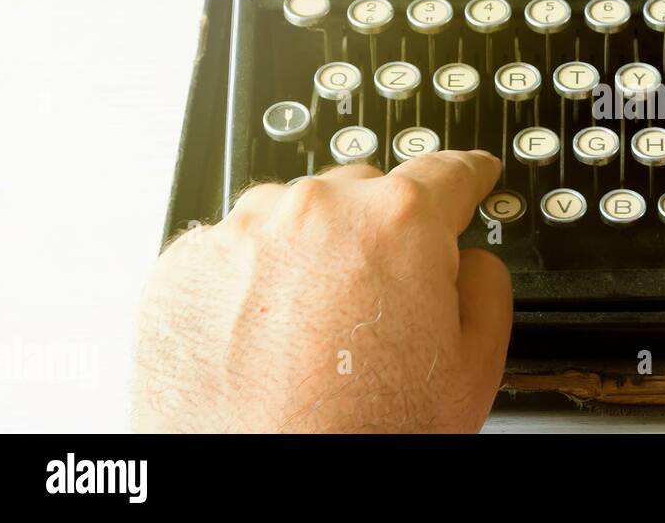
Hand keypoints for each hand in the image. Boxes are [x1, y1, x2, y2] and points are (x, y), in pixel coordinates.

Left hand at [133, 151, 510, 432]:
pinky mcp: (180, 269)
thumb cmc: (363, 437)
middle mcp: (313, 212)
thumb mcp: (474, 367)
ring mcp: (238, 236)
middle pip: (362, 195)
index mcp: (397, 224)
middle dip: (379, 235)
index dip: (468, 177)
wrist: (263, 494)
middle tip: (381, 305)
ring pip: (292, 219)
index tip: (469, 176)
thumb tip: (467, 260)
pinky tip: (265, 341)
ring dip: (310, 255)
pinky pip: (230, 253)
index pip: (446, 173)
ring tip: (314, 334)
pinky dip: (250, 283)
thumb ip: (485, 285)